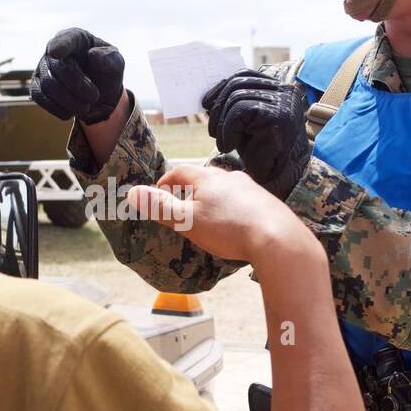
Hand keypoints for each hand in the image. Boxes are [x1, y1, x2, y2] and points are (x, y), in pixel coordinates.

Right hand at [30, 27, 124, 124]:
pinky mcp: (37, 86)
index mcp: (76, 38)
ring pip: (48, 85)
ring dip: (69, 101)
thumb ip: (110, 59)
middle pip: (59, 68)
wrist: (98, 93)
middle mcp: (54, 50)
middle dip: (78, 86)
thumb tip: (93, 56)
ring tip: (86, 107)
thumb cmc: (106, 72)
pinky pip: (39, 97)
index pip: (66, 38)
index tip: (55, 52)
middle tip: (95, 97)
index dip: (60, 45)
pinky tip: (70, 113)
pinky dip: (56, 108)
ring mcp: (43, 68)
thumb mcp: (116, 65)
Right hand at [125, 164, 314, 265]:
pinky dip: (233, 210)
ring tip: (207, 218)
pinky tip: (235, 226)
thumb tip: (132, 193)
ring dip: (213, 200)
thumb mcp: (187, 220)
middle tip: (181, 208)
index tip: (158, 195)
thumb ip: (160, 207)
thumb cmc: (228, 228)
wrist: (278, 239)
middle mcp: (231, 177)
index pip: (180, 171)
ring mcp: (252, 189)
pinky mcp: (268, 204)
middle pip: (204, 178)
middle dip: (190, 191)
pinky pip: (244, 202)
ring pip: (226, 190)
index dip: (166, 182)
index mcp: (208, 178)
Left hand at [201, 72, 310, 199]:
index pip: (244, 75)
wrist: (279, 179)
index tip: (206, 103)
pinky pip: (241, 112)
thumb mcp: (244, 122)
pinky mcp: (279, 116)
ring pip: (237, 98)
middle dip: (218, 106)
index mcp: (278, 88)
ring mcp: (284, 102)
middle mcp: (285, 91)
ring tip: (223, 142)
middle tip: (213, 130)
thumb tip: (208, 96)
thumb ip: (233, 104)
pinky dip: (228, 130)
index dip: (221, 87)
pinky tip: (229, 146)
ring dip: (222, 123)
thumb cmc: (260, 150)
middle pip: (238, 84)